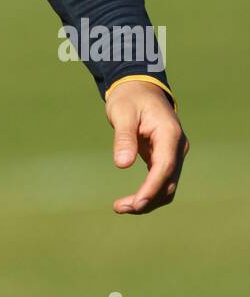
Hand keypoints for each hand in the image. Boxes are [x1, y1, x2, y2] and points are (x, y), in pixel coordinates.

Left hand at [105, 81, 188, 214]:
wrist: (140, 88)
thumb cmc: (130, 98)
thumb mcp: (122, 112)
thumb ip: (124, 137)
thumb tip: (122, 164)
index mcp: (169, 134)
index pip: (165, 167)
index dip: (151, 188)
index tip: (136, 203)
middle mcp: (177, 147)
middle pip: (168, 182)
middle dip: (147, 199)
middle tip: (119, 207)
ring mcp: (174, 154)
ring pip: (167, 186)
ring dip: (148, 200)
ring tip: (120, 207)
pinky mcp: (165, 158)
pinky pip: (161, 181)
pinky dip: (148, 193)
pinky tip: (131, 201)